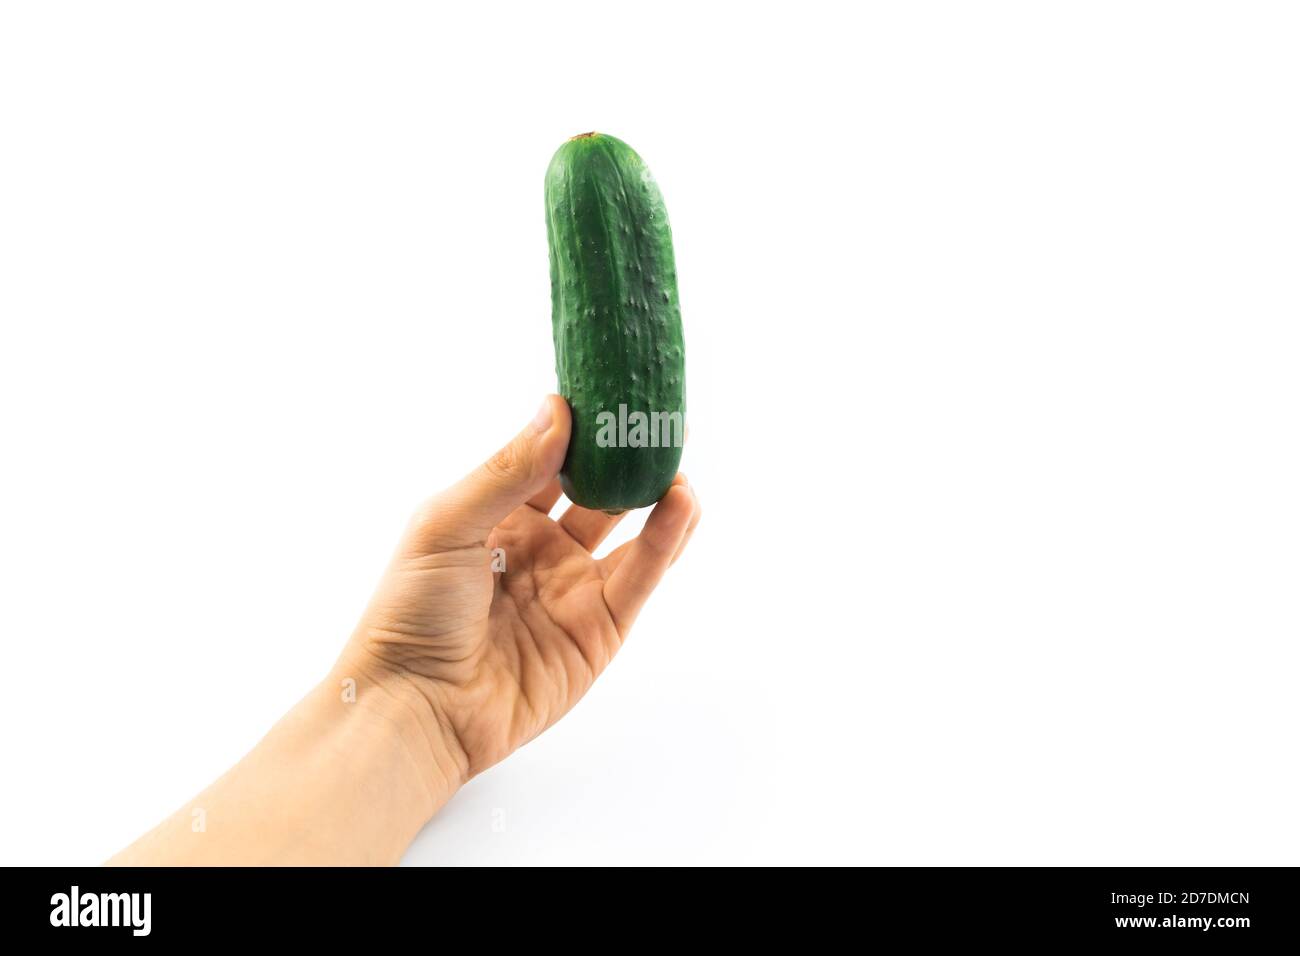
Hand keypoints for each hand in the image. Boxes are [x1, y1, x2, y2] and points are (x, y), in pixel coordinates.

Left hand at [339, 395, 699, 790]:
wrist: (415, 706)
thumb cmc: (411, 612)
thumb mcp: (448, 523)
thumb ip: (508, 470)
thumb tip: (558, 410)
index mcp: (498, 520)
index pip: (550, 462)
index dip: (580, 430)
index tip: (609, 391)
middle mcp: (541, 551)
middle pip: (598, 494)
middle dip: (626, 458)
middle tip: (653, 420)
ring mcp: (573, 591)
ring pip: (630, 534)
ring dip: (657, 497)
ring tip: (676, 460)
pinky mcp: (599, 632)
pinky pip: (639, 579)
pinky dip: (665, 541)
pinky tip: (681, 503)